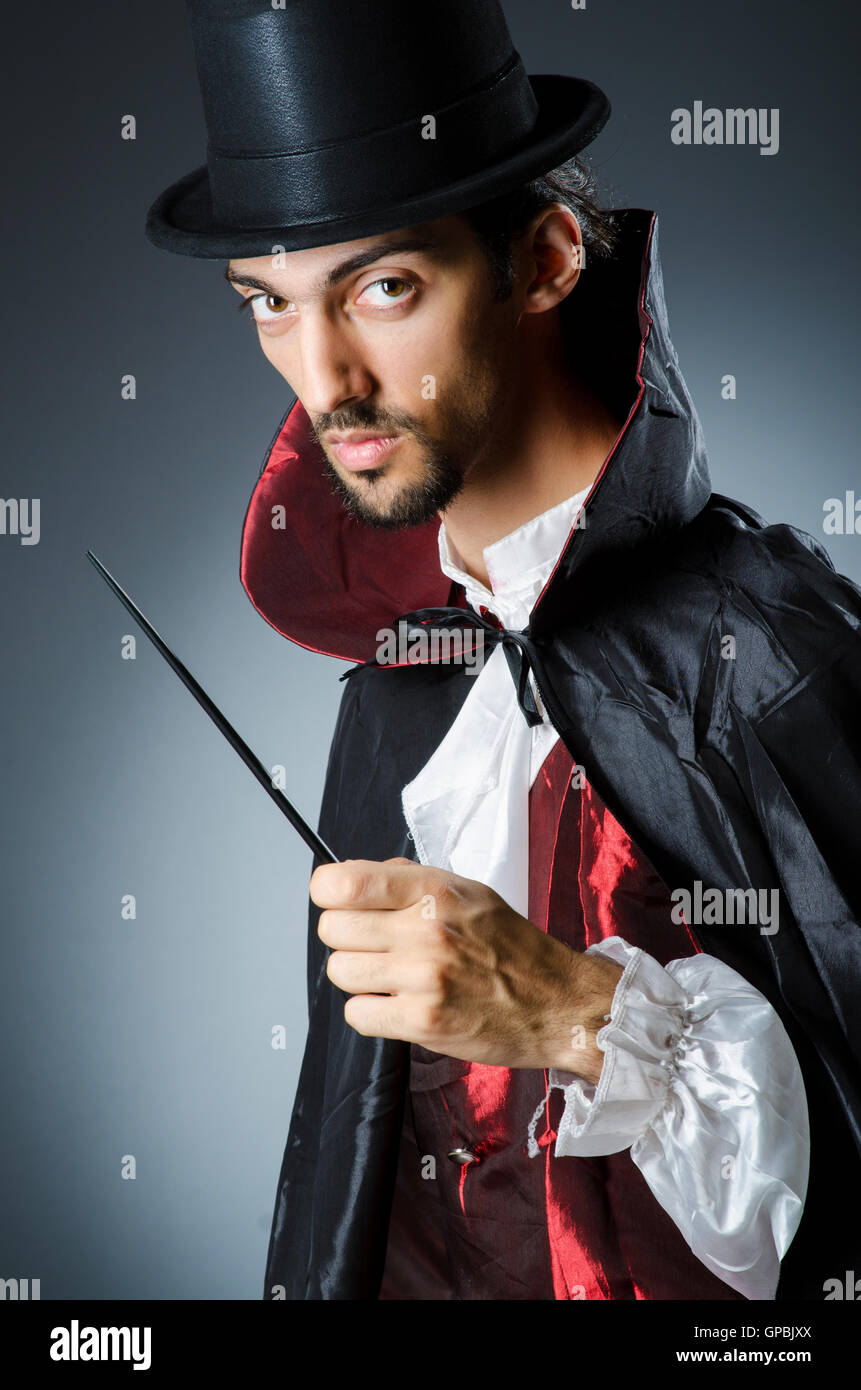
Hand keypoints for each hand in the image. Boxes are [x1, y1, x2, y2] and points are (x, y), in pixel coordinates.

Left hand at [312, 857, 623, 1083]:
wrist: (556, 1002)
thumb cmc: (510, 946)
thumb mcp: (468, 892)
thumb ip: (411, 882)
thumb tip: (355, 877)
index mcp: (433, 891)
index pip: (343, 883)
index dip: (328, 892)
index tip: (336, 900)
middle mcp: (424, 931)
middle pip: (332, 929)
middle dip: (345, 937)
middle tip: (372, 944)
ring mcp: (422, 978)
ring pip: (340, 971)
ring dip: (357, 976)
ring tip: (390, 976)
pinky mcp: (422, 1022)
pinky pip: (357, 1014)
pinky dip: (371, 1012)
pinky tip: (398, 1004)